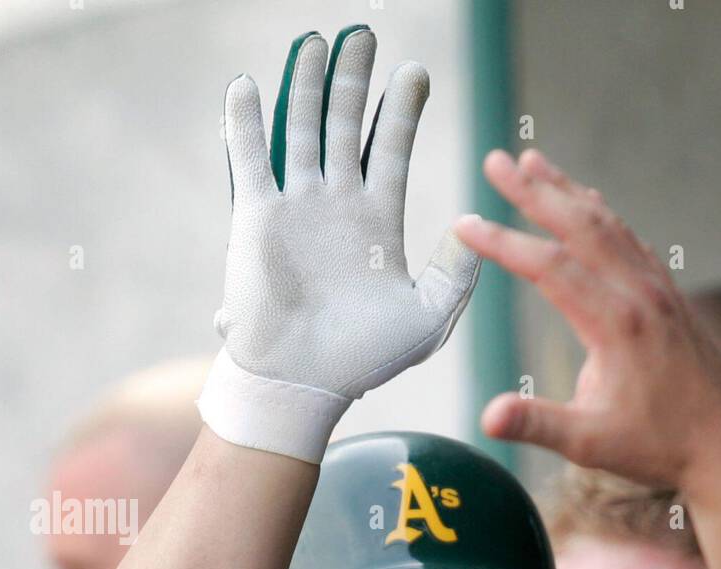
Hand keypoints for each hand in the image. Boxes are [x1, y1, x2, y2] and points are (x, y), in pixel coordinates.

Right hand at [199, 27, 480, 463]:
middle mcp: (336, 205)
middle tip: (365, 34)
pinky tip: (249, 87)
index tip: (416, 72)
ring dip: (309, 87)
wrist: (306, 381)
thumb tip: (474, 224)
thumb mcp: (428, 317)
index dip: (403, 110)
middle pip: (348, 125)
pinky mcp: (257, 218)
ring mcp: (296, 207)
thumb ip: (455, 272)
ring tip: (318, 43)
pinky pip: (250, 160)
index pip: (391, 149)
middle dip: (356, 81)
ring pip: (302, 130)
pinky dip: (246, 124)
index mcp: (377, 221)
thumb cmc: (366, 357)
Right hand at [455, 149, 720, 490]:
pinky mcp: (670, 297)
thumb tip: (488, 417)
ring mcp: (659, 290)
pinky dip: (601, 212)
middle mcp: (640, 294)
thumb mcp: (590, 444)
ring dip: (567, 190)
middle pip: (579, 225)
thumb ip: (537, 425)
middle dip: (533, 190)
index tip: (464, 224)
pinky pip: (630, 239)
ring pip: (607, 224)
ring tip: (533, 161)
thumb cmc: (659, 448)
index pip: (548, 267)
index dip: (502, 243)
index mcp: (617, 323)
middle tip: (494, 159)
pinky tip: (588, 203)